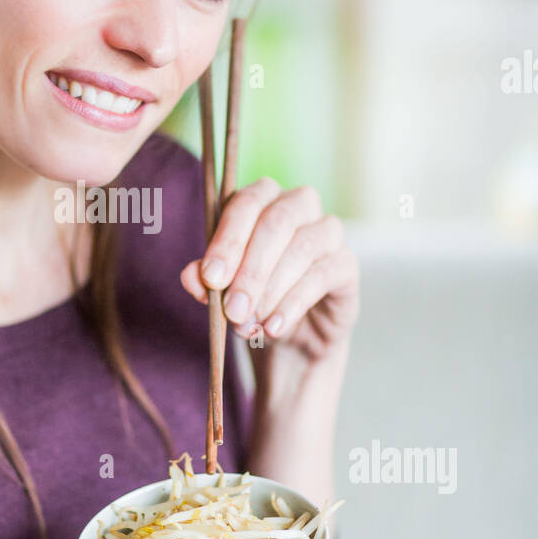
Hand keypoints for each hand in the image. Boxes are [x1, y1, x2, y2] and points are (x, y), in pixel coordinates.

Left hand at [181, 179, 359, 364]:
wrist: (292, 339)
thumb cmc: (253, 300)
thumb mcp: (222, 292)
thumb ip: (206, 281)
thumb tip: (192, 277)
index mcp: (262, 199)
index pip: (245, 203)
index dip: (227, 240)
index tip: (210, 278)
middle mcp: (298, 205)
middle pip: (276, 222)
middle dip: (249, 269)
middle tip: (232, 309)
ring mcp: (327, 231)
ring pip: (302, 247)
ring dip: (270, 290)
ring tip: (250, 325)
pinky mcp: (346, 264)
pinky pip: (322, 275)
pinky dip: (294, 303)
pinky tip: (274, 327)